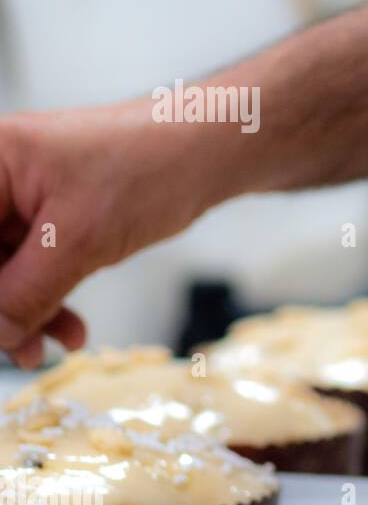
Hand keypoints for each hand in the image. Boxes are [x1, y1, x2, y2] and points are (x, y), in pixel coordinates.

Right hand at [0, 102, 220, 366]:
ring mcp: (27, 196)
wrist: (209, 150)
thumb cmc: (150, 169)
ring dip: (26, 312)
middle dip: (2, 309)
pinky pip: (37, 264)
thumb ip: (29, 291)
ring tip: (45, 351)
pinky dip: (50, 297)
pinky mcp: (56, 214)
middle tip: (23, 353)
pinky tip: (68, 330)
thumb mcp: (81, 239)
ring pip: (8, 268)